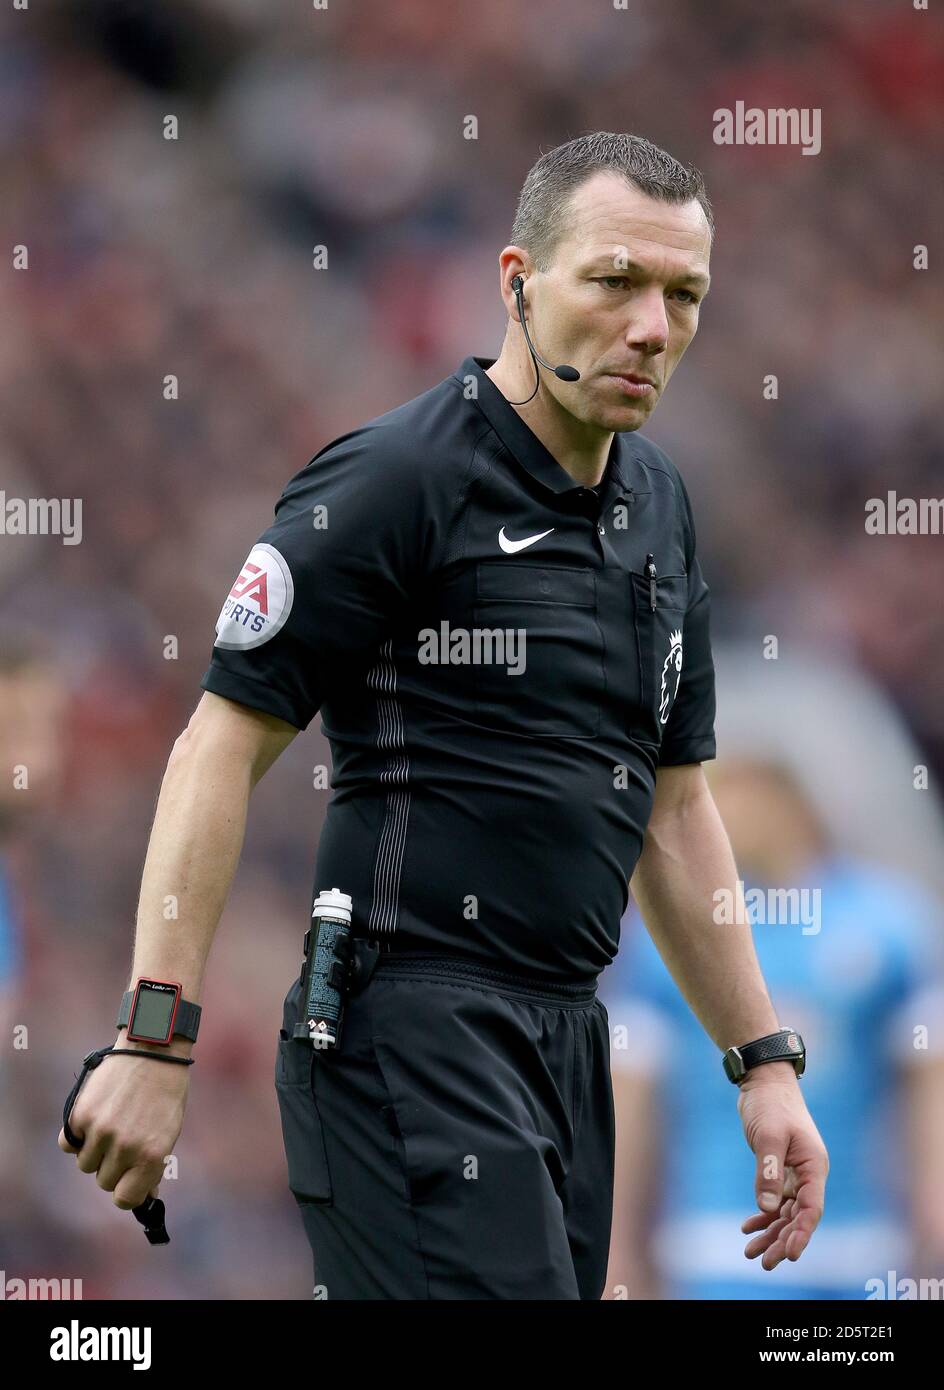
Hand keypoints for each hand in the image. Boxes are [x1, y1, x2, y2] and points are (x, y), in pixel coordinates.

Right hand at [58, 1036, 190, 1209]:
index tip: (129, 1180)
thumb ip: (153, 1165)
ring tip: (112, 1124)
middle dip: (113, 1167)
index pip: (125, 1199)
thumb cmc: (165, 1092)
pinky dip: (78, 1136)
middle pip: (104, 1181)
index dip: (127, 1191)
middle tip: (125, 1141)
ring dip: (95, 1151)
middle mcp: (125, 1147)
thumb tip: (145, 1196)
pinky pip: (68, 1143)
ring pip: (85, 1164)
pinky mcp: (80, 1115)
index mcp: (151, 1156)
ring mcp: (100, 1131)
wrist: (152, 1049)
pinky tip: (95, 1117)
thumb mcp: (169, 1131)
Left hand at [736, 1063, 828, 1269]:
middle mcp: (808, 1174)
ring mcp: (794, 1173)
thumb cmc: (771, 1104)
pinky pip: (775, 1201)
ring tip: (751, 1253)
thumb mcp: (769, 1136)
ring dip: (770, 1233)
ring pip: (786, 1213)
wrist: (764, 1082)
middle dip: (782, 1241)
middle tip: (764, 1263)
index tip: (789, 1255)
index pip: (811, 1208)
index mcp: (813, 1166)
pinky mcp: (779, 1170)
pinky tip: (748, 1227)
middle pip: (798, 1217)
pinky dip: (763, 1216)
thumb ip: (768, 1171)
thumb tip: (768, 1207)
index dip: (802, 1233)